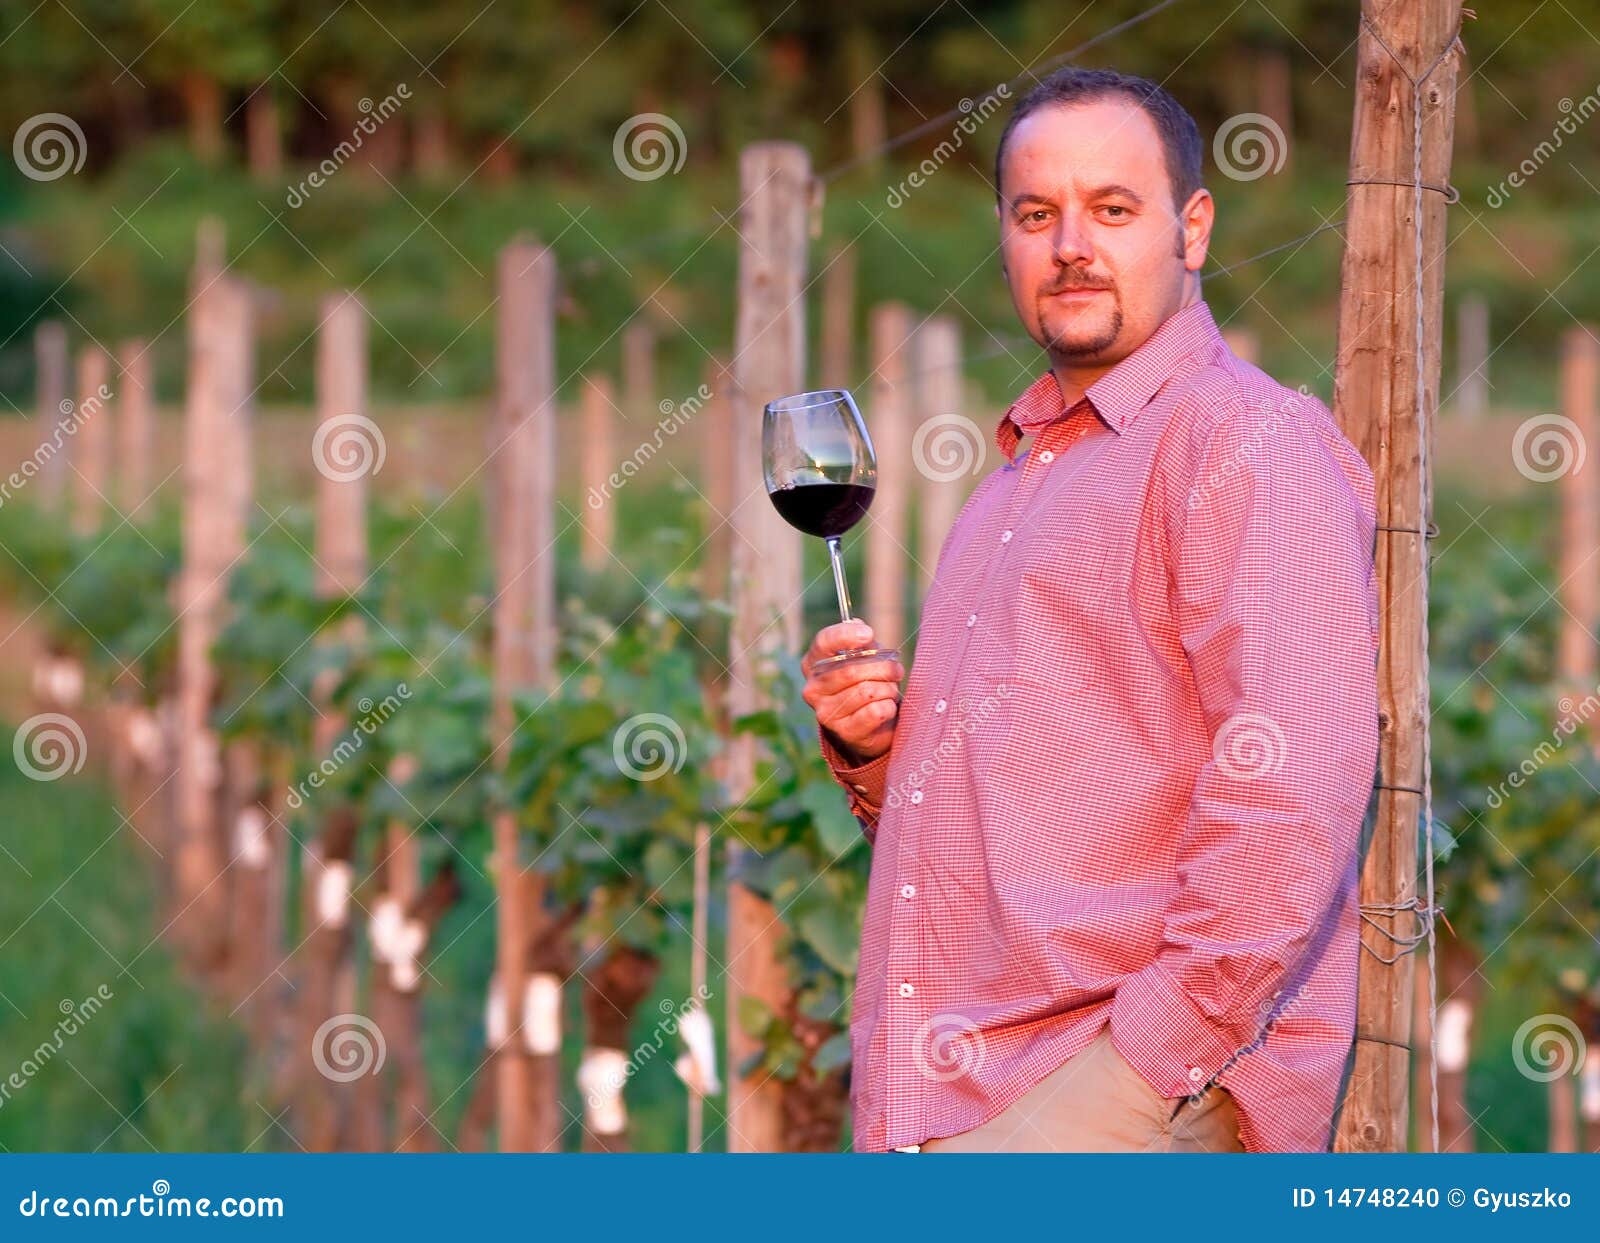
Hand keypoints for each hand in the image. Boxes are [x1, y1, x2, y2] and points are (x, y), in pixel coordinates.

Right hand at [801, 620, 904, 763]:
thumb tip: (858, 626)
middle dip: (883, 667)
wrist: (869, 728)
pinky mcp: (843, 732)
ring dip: (888, 688)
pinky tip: (887, 707)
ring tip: (889, 691)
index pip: (823, 642)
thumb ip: (861, 644)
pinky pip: (876, 711)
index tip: (868, 634)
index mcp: (813, 664)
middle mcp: (813, 689)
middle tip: (896, 670)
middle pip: (852, 669)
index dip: (845, 635)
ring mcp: (825, 713)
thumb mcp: (863, 660)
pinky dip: (889, 706)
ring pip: (867, 691)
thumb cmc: (865, 684)